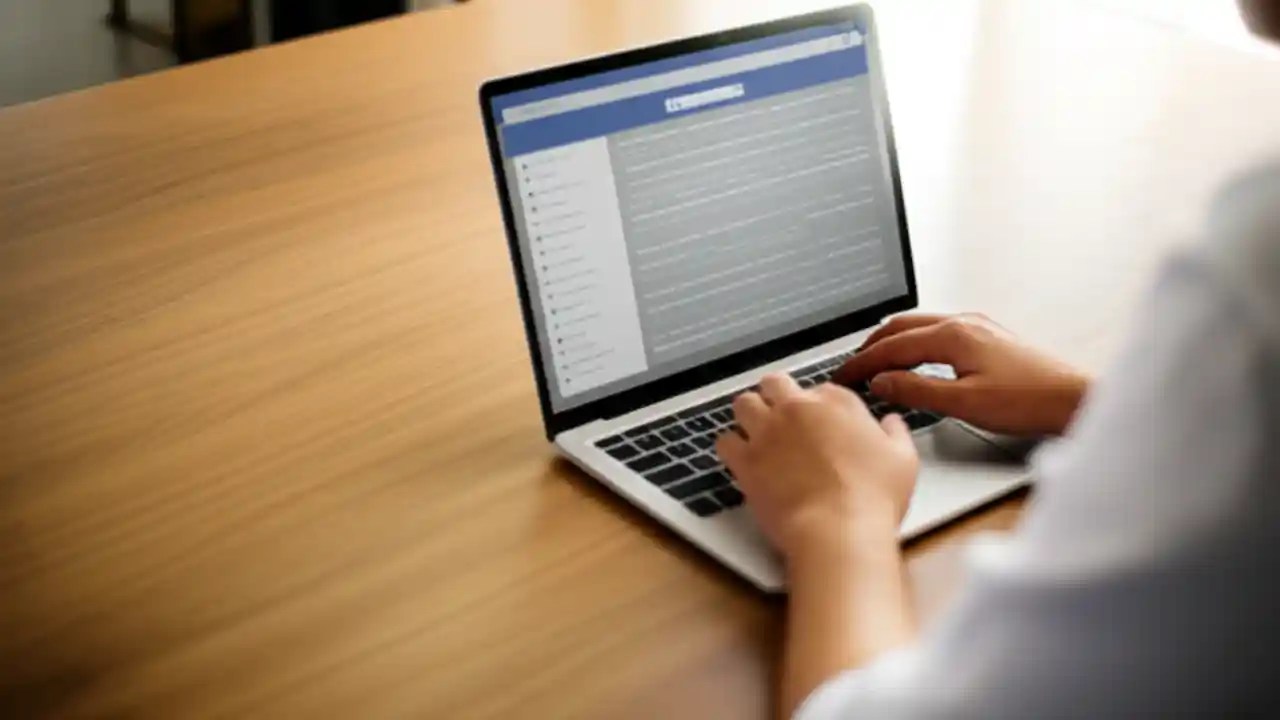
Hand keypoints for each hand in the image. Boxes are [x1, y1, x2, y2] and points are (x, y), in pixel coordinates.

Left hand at [716, 373, 918, 561]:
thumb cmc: (875, 497)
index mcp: (836, 402)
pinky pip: (724, 440)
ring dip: (750, 415)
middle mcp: (797, 408)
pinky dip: (731, 447)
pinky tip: (743, 460)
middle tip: (783, 419)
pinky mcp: (745, 460)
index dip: (819, 407)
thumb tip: (890, 422)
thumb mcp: (904, 460)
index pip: (821, 389)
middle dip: (777, 396)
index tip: (822, 425)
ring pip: (744, 403)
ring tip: (758, 434)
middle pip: (775, 383)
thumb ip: (895, 434)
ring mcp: (767, 431)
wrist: (839, 530)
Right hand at [833, 313, 1089, 435]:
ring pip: (919, 326)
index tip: (844, 376)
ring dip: (892, 342)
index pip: (892, 346)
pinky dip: (914, 344)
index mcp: (953, 335)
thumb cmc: (1029, 401)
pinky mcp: (988, 337)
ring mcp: (977, 327)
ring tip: (874, 362)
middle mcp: (964, 323)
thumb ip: (917, 390)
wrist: (1073, 399)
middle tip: (851, 366)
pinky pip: (937, 331)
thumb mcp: (964, 403)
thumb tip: (882, 382)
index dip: (862, 362)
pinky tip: (914, 359)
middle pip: (901, 327)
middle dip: (871, 346)